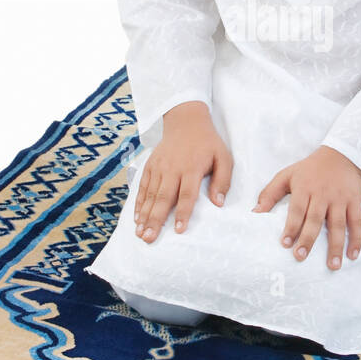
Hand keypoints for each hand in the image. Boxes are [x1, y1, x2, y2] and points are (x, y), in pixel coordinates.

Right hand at [134, 101, 232, 243]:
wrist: (186, 121)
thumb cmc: (208, 143)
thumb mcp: (223, 157)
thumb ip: (223, 180)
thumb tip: (219, 202)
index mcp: (192, 168)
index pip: (187, 194)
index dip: (183, 213)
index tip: (179, 230)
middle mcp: (172, 169)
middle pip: (163, 198)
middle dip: (156, 220)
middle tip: (150, 238)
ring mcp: (159, 167)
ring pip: (150, 195)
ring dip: (145, 215)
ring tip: (141, 233)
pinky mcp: (150, 165)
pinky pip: (143, 186)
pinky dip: (139, 202)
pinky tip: (136, 218)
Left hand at [253, 145, 360, 269]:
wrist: (341, 155)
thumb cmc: (309, 169)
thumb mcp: (286, 175)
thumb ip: (269, 194)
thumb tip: (255, 213)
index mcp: (304, 188)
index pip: (297, 210)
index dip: (291, 227)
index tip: (285, 244)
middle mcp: (323, 194)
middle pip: (315, 219)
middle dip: (308, 239)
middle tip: (301, 257)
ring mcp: (340, 199)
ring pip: (338, 224)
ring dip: (336, 246)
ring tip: (333, 265)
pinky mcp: (355, 201)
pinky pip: (357, 222)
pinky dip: (357, 239)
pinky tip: (352, 255)